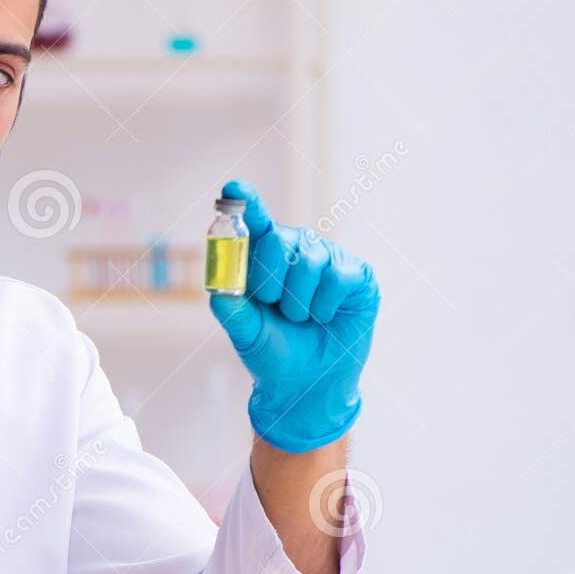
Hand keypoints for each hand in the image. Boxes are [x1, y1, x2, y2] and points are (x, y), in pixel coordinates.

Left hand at [208, 180, 379, 453]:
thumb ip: (232, 310)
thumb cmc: (272, 352)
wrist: (306, 384)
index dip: (245, 202)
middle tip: (272, 305)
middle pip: (280, 238)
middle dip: (270, 279)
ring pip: (309, 260)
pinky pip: (337, 276)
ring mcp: (329, 259)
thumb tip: (217, 292)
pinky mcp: (356, 275)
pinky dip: (324, 305)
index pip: (254, 221)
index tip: (233, 189)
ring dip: (297, 301)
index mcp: (264, 257)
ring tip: (299, 318)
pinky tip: (324, 317)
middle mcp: (297, 250)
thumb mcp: (246, 334)